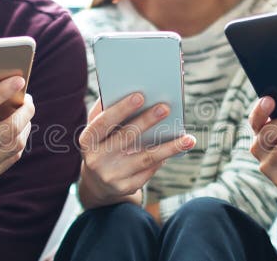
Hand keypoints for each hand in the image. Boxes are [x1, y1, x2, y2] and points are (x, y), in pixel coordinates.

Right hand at [0, 77, 34, 225]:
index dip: (1, 91)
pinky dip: (18, 142)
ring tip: (25, 113)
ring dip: (25, 126)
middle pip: (6, 128)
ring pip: (13, 144)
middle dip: (24, 110)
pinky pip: (10, 159)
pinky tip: (18, 131)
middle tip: (28, 98)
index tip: (18, 79)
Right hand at [78, 94, 195, 208]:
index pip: (104, 122)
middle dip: (147, 121)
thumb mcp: (98, 129)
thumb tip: (131, 89)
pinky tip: (177, 148)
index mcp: (88, 140)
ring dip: (169, 147)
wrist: (97, 182)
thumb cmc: (102, 144)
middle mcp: (96, 159)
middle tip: (165, 107)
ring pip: (145, 158)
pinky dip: (163, 158)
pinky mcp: (125, 187)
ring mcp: (111, 176)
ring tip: (188, 138)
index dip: (121, 109)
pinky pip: (149, 170)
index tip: (140, 95)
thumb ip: (107, 110)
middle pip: (126, 137)